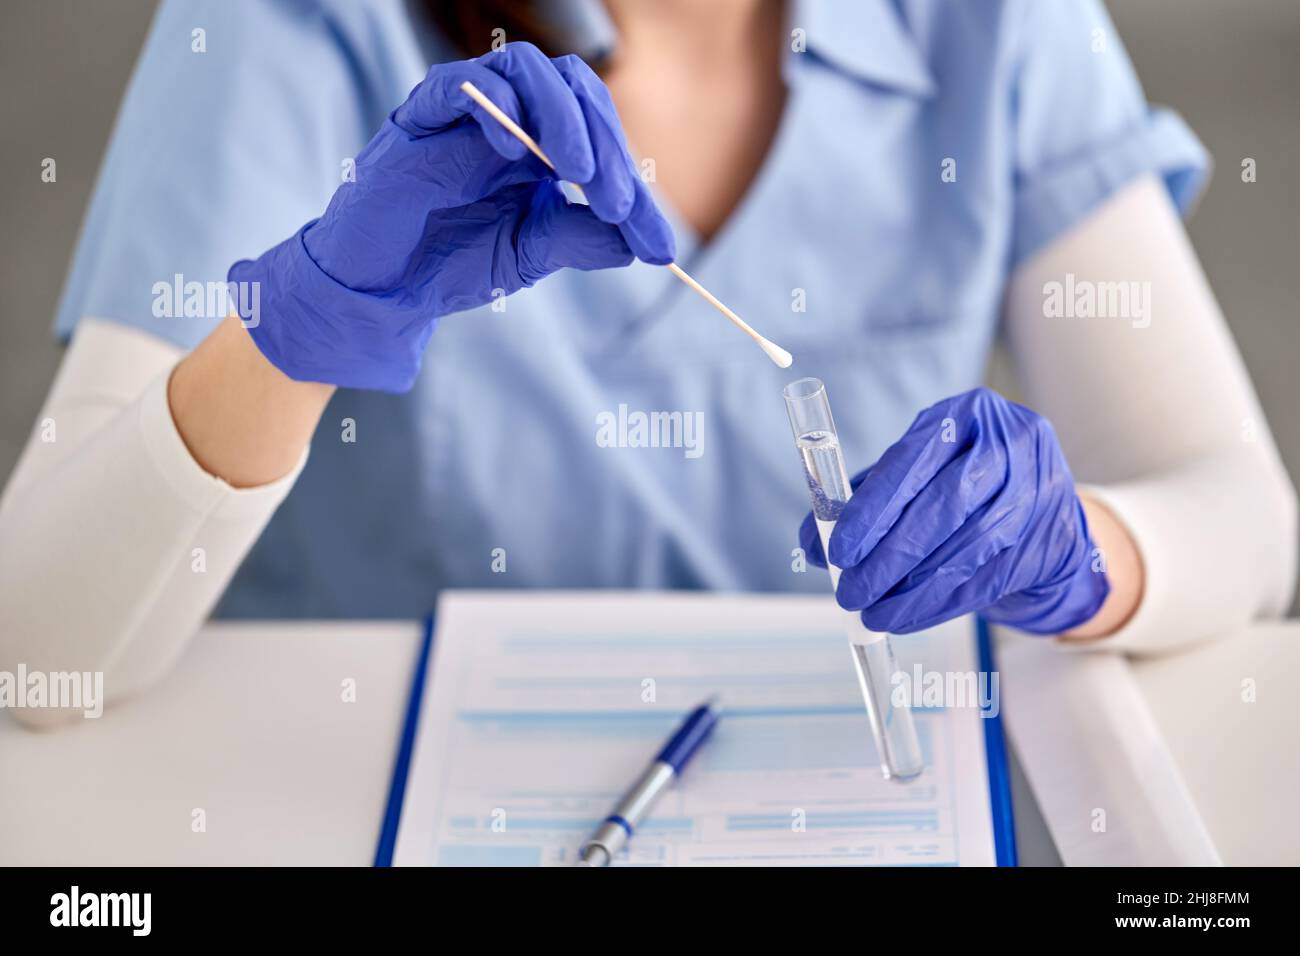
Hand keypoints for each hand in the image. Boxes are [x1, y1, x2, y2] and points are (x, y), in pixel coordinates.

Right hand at [229, 43, 674, 391]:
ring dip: (562, 117)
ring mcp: (466, 112)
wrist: (384, 289)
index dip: (631, 183)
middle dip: (606, 147)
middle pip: (574, 90)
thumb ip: (584, 237)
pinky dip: (492, 107)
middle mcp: (511, 118)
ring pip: (526, 71)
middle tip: (619, 203)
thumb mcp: (531, 253)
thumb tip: (642, 242)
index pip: (599, 135)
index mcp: (542, 145)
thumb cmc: (453, 264)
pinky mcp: (420, 117)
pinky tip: (514, 151)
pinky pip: (456, 85)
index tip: (657, 245)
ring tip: (578, 173)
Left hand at [799, 388, 1109, 633]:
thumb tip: (812, 545)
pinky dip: (939, 604)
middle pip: (945, 507)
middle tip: (850, 592)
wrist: (1040, 505)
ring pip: (968, 550)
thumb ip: (858, 501)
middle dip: (890, 557)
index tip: (838, 551)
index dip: (873, 510)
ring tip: (873, 612)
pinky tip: (906, 617)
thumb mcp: (911, 474)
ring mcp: (1037, 493)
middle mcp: (1011, 445)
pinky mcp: (1046, 541)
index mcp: (967, 414)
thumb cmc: (956, 483)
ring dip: (913, 590)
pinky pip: (986, 581)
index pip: (914, 462)